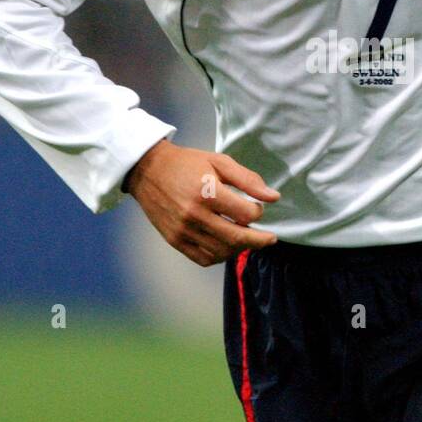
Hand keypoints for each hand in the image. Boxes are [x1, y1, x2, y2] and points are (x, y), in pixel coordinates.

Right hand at [123, 139, 280, 266]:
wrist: (147, 170)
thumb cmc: (187, 164)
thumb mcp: (219, 162)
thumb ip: (248, 180)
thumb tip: (274, 197)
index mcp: (207, 192)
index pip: (245, 213)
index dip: (258, 212)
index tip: (258, 207)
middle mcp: (194, 214)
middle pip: (236, 238)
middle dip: (259, 240)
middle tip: (270, 238)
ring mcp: (183, 230)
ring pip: (221, 251)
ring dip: (240, 249)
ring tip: (248, 240)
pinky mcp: (174, 240)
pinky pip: (203, 258)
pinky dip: (220, 256)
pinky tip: (227, 247)